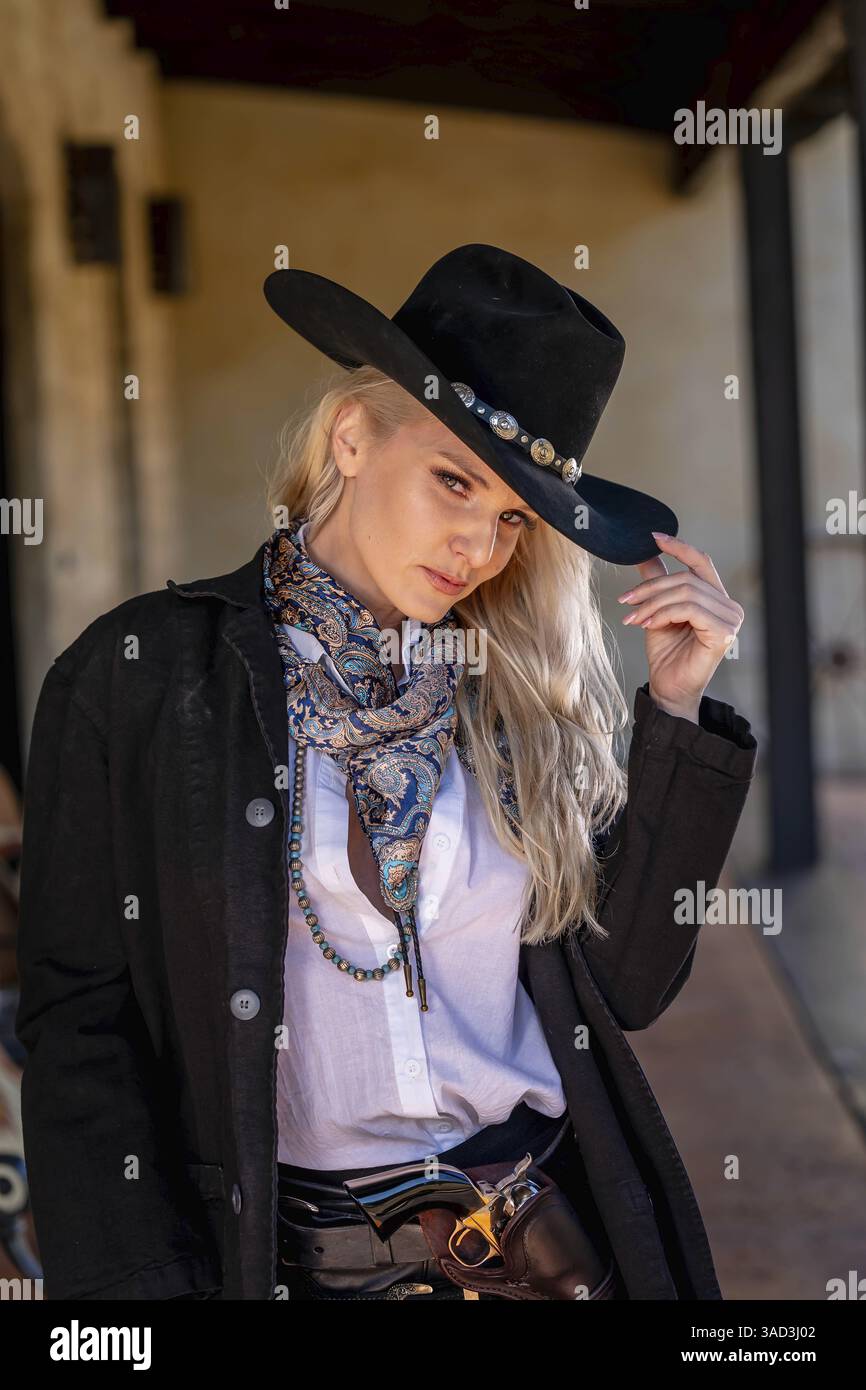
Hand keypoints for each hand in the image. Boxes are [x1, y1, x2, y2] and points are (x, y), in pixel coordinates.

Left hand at [616, 532, 743, 720]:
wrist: (668, 687)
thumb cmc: (667, 653)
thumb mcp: (657, 610)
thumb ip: (657, 581)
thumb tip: (644, 552)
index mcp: (716, 598)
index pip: (700, 561)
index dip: (678, 546)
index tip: (653, 537)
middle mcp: (729, 606)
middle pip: (686, 579)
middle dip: (651, 588)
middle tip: (626, 601)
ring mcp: (730, 619)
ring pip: (685, 593)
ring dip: (652, 604)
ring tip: (634, 618)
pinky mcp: (723, 633)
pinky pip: (689, 610)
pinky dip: (663, 614)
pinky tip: (648, 625)